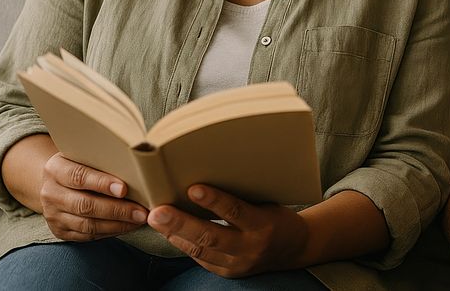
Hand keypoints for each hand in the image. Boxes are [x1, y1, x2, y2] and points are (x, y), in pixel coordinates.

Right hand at [40, 152, 147, 239]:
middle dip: (117, 210)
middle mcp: (50, 193)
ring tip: (139, 220)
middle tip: (141, 212)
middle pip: (84, 205)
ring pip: (87, 224)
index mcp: (55, 168)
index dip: (102, 183)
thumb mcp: (85, 155)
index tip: (124, 189)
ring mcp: (53, 214)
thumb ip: (103, 159)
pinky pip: (87, 235)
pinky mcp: (60, 231)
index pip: (78, 176)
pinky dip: (110, 232)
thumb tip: (138, 167)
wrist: (56, 182)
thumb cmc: (81, 165)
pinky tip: (127, 226)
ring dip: (117, 224)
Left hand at [148, 184, 308, 277]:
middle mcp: (250, 247)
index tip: (192, 188)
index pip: (236, 211)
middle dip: (181, 223)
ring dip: (175, 234)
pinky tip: (170, 233)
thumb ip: (241, 196)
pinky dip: (184, 245)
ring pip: (201, 250)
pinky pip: (202, 259)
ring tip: (157, 220)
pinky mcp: (229, 273)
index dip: (214, 200)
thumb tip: (206, 176)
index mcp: (263, 224)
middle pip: (211, 236)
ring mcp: (238, 264)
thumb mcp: (266, 202)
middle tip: (158, 211)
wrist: (292, 248)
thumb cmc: (276, 215)